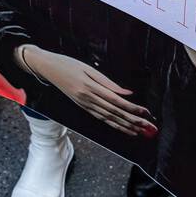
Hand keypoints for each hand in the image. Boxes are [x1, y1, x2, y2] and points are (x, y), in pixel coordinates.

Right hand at [16, 45, 156, 137]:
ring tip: (139, 132)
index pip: (116, 102)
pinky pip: (100, 118)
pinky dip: (113, 124)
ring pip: (108, 119)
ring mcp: (85, 105)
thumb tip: (127, 93)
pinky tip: (122, 128)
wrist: (47, 68)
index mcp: (91, 88)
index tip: (145, 112)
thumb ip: (108, 83)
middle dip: (133, 121)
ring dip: (125, 126)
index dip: (132, 108)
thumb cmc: (68, 64)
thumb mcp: (89, 69)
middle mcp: (88, 100)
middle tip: (148, 127)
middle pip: (115, 113)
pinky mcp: (82, 107)